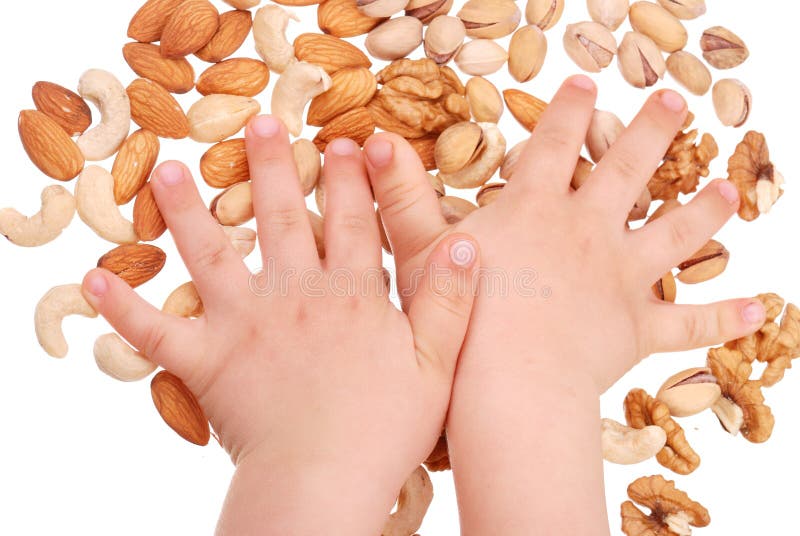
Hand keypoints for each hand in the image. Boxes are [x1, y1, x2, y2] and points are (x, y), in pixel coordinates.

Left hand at [80, 116, 480, 534]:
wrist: (324, 480)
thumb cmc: (385, 428)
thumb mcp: (437, 362)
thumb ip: (449, 299)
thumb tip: (467, 242)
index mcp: (349, 294)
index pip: (351, 221)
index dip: (351, 179)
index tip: (348, 140)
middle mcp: (293, 294)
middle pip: (279, 217)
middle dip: (272, 166)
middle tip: (260, 123)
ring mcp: (244, 323)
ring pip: (209, 254)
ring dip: (186, 210)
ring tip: (165, 169)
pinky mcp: (206, 361)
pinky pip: (157, 331)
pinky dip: (123, 306)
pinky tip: (92, 278)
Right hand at [363, 76, 765, 533]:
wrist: (507, 382)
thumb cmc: (459, 319)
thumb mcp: (421, 249)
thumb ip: (399, 195)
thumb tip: (367, 142)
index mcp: (537, 207)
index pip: (555, 143)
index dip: (570, 110)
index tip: (587, 83)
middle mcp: (588, 230)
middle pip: (628, 168)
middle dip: (653, 130)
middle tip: (675, 100)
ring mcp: (619, 276)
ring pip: (674, 233)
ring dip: (703, 210)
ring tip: (730, 190)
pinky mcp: (636, 326)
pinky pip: (687, 322)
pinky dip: (724, 316)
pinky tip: (760, 309)